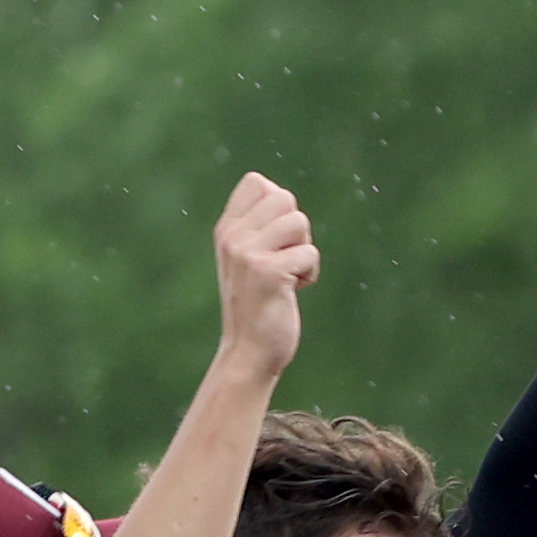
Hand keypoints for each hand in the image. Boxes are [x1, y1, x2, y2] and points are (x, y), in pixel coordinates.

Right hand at [213, 172, 319, 380]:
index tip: (274, 238)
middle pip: (284, 198)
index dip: (277, 204)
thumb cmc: (256, 306)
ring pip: (299, 222)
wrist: (248, 354)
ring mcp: (248, 255)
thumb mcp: (247, 260)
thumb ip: (258, 228)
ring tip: (289, 276)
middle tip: (285, 259)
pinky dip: (310, 274)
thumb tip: (282, 199)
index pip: (256, 182)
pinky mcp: (269, 273)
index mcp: (226, 230)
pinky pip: (309, 252)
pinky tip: (293, 292)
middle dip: (296, 229)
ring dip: (304, 250)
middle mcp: (233, 238)